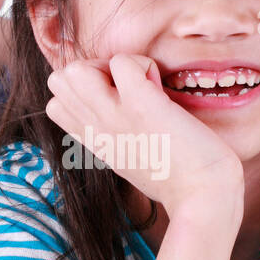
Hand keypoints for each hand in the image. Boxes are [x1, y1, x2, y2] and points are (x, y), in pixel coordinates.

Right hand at [45, 52, 243, 215]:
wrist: (203, 197)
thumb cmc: (180, 180)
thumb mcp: (135, 160)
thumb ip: (121, 136)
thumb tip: (126, 112)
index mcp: (95, 142)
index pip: (56, 104)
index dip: (85, 90)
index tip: (118, 100)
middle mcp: (97, 129)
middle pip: (57, 80)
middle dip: (92, 69)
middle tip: (128, 88)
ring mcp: (114, 117)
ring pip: (74, 69)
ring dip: (110, 64)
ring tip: (141, 84)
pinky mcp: (140, 104)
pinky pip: (122, 61)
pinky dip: (142, 64)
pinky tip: (160, 88)